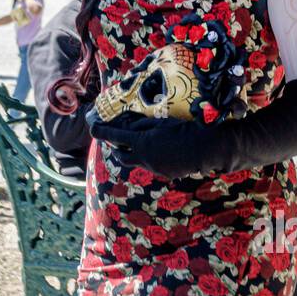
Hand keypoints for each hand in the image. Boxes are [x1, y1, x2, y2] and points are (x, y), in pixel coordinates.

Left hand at [86, 109, 215, 177]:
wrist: (203, 149)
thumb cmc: (182, 130)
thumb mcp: (161, 122)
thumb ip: (142, 124)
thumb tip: (130, 126)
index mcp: (141, 142)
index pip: (116, 136)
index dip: (102, 132)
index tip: (93, 128)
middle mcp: (144, 158)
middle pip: (121, 157)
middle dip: (116, 150)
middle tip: (117, 144)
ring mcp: (154, 168)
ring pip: (139, 161)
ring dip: (137, 154)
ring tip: (146, 146)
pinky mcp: (165, 173)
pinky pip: (154, 165)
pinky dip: (154, 158)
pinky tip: (166, 152)